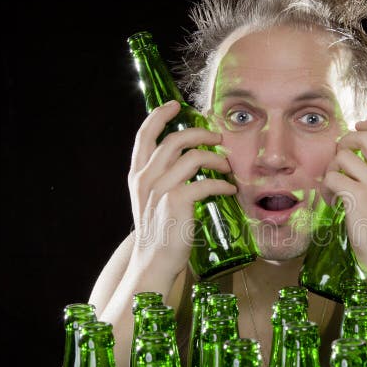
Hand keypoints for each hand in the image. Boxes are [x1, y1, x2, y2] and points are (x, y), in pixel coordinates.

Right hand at [127, 101, 236, 277]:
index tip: (175, 105)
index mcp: (138, 175)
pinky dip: (222, 184)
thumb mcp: (149, 199)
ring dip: (216, 158)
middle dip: (200, 133)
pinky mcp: (177, 203)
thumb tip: (184, 160)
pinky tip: (229, 189)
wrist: (153, 261)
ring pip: (193, 157)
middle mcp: (146, 178)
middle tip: (217, 137)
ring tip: (227, 166)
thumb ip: (160, 178)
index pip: (144, 135)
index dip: (160, 115)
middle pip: (175, 139)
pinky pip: (206, 183)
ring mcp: (161, 190)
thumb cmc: (157, 231)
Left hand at [322, 119, 366, 287]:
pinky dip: (326, 188)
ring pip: (344, 156)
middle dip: (347, 140)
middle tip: (340, 156)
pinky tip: (333, 201)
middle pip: (366, 136)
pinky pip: (333, 177)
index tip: (360, 125)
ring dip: (332, 168)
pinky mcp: (358, 198)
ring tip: (334, 186)